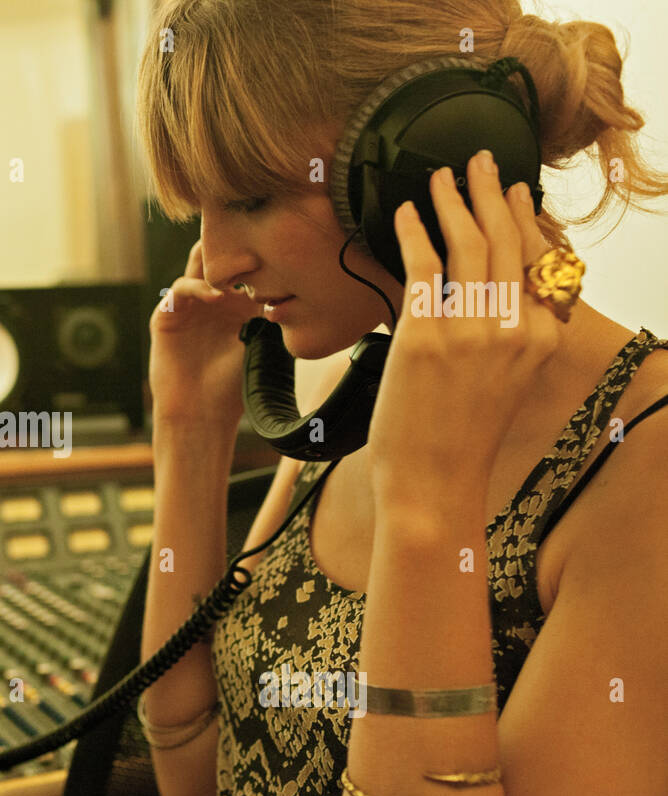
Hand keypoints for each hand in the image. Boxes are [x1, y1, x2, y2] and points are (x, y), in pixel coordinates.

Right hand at [148, 239, 262, 429]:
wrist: (201, 414)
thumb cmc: (233, 386)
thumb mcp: (262, 344)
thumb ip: (271, 313)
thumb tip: (299, 283)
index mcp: (237, 302)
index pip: (246, 263)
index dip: (260, 251)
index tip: (280, 247)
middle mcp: (212, 298)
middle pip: (221, 255)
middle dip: (236, 243)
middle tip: (256, 238)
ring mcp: (188, 304)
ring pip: (198, 264)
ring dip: (216, 261)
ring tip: (238, 269)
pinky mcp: (166, 314)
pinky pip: (180, 288)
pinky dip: (197, 287)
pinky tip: (215, 296)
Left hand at [368, 150, 559, 500]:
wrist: (434, 486)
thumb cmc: (460, 441)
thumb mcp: (507, 385)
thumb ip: (509, 338)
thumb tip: (491, 295)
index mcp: (541, 340)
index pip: (538, 261)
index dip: (522, 219)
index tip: (512, 193)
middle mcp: (514, 328)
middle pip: (506, 241)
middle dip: (489, 192)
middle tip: (478, 161)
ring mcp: (471, 331)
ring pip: (467, 244)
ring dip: (451, 200)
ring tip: (440, 176)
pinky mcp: (425, 336)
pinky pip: (421, 266)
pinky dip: (411, 232)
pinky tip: (403, 213)